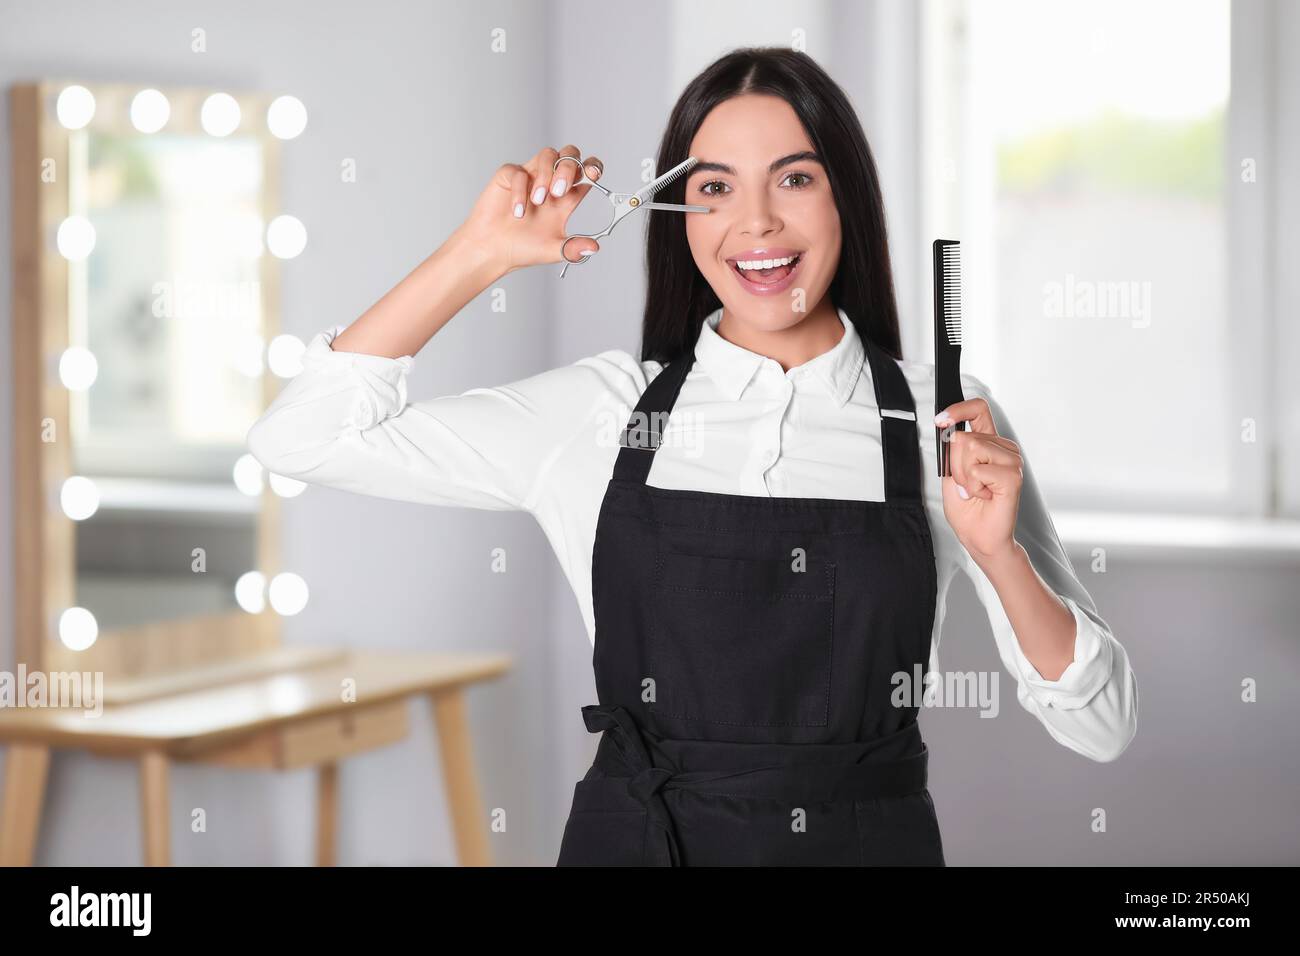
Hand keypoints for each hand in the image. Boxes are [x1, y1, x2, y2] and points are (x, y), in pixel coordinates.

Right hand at [458, 144, 603, 276]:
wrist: (492, 250)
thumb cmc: (522, 249)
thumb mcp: (553, 251)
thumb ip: (573, 249)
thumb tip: (594, 248)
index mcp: (566, 198)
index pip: (586, 172)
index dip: (592, 167)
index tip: (593, 174)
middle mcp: (550, 182)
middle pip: (570, 155)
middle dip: (568, 167)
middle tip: (559, 191)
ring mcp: (530, 176)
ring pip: (547, 154)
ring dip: (546, 175)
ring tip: (538, 201)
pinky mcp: (509, 176)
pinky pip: (518, 171)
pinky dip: (520, 190)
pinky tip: (518, 212)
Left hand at [934, 397, 1022, 562]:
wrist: (980, 537)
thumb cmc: (968, 509)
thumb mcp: (950, 475)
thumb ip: (952, 452)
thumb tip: (951, 431)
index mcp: (989, 444)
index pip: (979, 410)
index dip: (959, 409)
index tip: (941, 420)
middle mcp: (1004, 448)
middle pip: (966, 436)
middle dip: (955, 464)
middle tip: (965, 484)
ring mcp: (1012, 461)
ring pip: (972, 448)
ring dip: (964, 476)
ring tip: (976, 490)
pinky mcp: (1013, 476)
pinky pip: (979, 469)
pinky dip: (974, 486)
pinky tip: (985, 496)